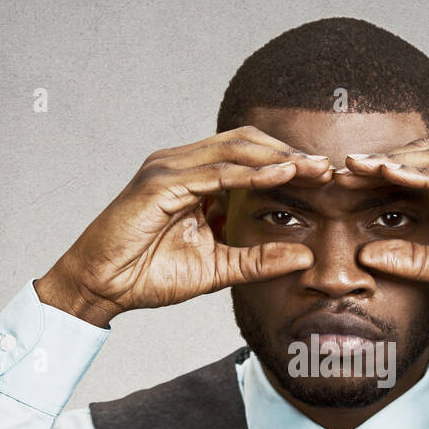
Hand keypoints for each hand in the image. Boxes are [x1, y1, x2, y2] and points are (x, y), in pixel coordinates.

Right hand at [35, 126, 334, 326]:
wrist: (100, 286)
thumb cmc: (148, 274)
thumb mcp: (217, 269)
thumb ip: (258, 260)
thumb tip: (305, 257)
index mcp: (194, 177)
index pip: (250, 157)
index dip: (289, 163)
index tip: (326, 177)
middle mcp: (181, 164)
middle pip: (247, 143)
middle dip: (290, 153)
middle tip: (328, 168)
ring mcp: (169, 169)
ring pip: (234, 150)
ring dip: (278, 157)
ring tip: (313, 169)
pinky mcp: (159, 184)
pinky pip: (214, 172)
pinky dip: (250, 173)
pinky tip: (280, 177)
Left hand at [339, 139, 428, 330]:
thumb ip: (415, 259)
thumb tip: (368, 255)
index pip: (422, 166)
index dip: (383, 170)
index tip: (344, 179)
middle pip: (425, 155)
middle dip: (381, 160)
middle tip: (339, 168)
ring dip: (396, 162)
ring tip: (358, 166)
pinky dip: (426, 175)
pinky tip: (395, 177)